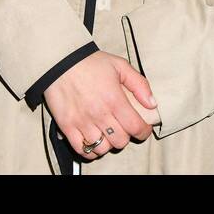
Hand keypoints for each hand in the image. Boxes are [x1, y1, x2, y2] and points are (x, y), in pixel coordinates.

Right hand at [42, 50, 156, 159]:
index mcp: (114, 100)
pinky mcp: (67, 127)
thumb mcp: (121, 66)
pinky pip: (81, 150)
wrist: (61, 62)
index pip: (135, 127)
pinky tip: (94, 141)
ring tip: (109, 134)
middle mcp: (99, 114)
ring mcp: (82, 122)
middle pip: (120, 141)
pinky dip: (90, 151)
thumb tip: (152, 103)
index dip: (143, 131)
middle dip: (126, 136)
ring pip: (102, 148)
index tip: (143, 129)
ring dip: (109, 144)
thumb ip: (140, 84)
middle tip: (124, 128)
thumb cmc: (91, 63)